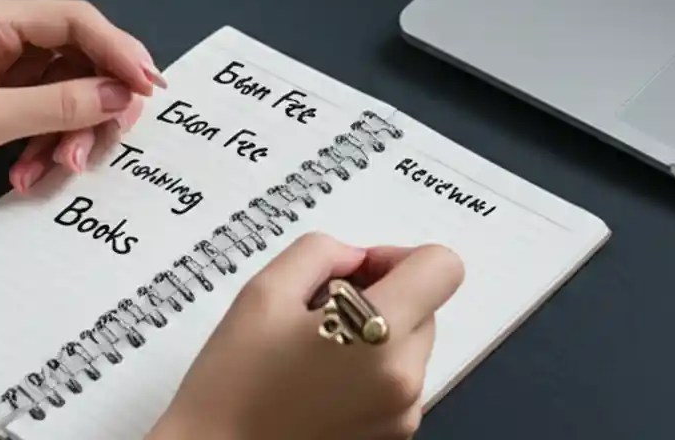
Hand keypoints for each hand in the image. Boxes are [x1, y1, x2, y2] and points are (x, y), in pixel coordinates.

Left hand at [0, 0, 166, 190]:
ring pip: (61, 94)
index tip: (147, 87)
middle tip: (96, 146)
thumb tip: (121, 97)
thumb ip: (57, 105)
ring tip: (54, 170)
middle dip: (90, 111)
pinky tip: (30, 173)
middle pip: (75, 61)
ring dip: (65, 137)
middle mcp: (1, 37)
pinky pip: (37, 113)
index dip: (119, 51)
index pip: (77, 21)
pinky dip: (41, 144)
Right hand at [148, 233, 464, 439]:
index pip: (443, 267)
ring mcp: (404, 413)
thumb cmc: (231, 383)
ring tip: (315, 352)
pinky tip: (320, 381)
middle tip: (320, 312)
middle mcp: (406, 378)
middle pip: (426, 305)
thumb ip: (323, 253)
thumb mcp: (265, 291)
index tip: (358, 274)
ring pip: (412, 343)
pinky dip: (371, 371)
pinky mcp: (394, 435)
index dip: (401, 257)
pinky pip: (399, 381)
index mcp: (381, 336)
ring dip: (376, 335)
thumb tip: (359, 258)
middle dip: (382, 297)